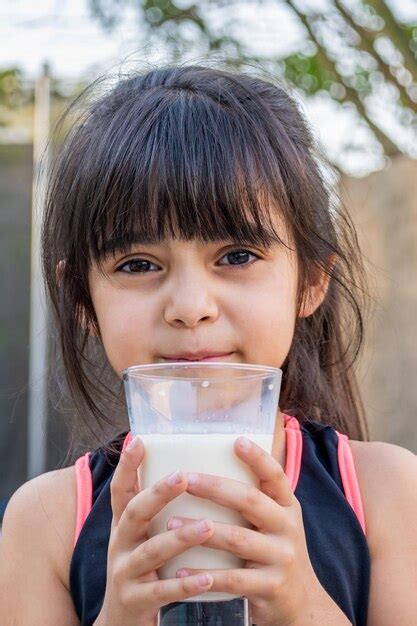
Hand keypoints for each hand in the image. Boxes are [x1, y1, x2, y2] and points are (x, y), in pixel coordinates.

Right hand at [97, 436, 215, 625]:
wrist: (120, 624)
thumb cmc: (142, 570)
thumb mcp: (141, 538)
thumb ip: (156, 512)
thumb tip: (186, 471)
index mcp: (123, 526)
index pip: (121, 490)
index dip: (127, 466)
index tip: (139, 440)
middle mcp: (120, 544)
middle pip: (134, 513)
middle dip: (157, 493)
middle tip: (183, 476)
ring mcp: (125, 573)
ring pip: (151, 551)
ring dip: (180, 537)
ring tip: (207, 525)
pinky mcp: (135, 602)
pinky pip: (162, 591)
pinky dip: (185, 583)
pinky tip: (208, 577)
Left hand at [166, 436, 320, 625]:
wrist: (301, 605)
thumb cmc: (275, 554)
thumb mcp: (275, 523)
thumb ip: (255, 501)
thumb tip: (213, 467)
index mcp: (287, 507)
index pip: (276, 476)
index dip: (258, 458)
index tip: (237, 441)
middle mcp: (288, 528)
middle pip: (251, 501)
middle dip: (215, 488)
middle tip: (185, 479)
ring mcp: (282, 558)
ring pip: (238, 539)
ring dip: (200, 531)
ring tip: (169, 523)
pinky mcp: (270, 587)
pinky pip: (232, 580)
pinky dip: (203, 575)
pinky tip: (179, 570)